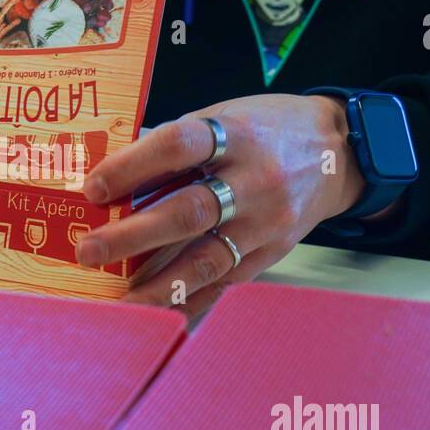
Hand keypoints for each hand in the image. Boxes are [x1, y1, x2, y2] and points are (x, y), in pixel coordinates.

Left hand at [75, 94, 364, 314]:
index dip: (132, 167)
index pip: (179, 146)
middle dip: (132, 236)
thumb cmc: (266, 131)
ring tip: (117, 300)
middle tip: (89, 251)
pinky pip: (223, 283)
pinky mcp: (271, 253)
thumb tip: (116, 178)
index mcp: (236, 134)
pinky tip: (155, 313)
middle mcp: (254, 180)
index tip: (93, 188)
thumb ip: (175, 145)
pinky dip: (186, 300)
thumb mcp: (224, 116)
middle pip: (188, 211)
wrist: (339, 153)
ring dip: (155, 284)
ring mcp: (266, 222)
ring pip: (206, 259)